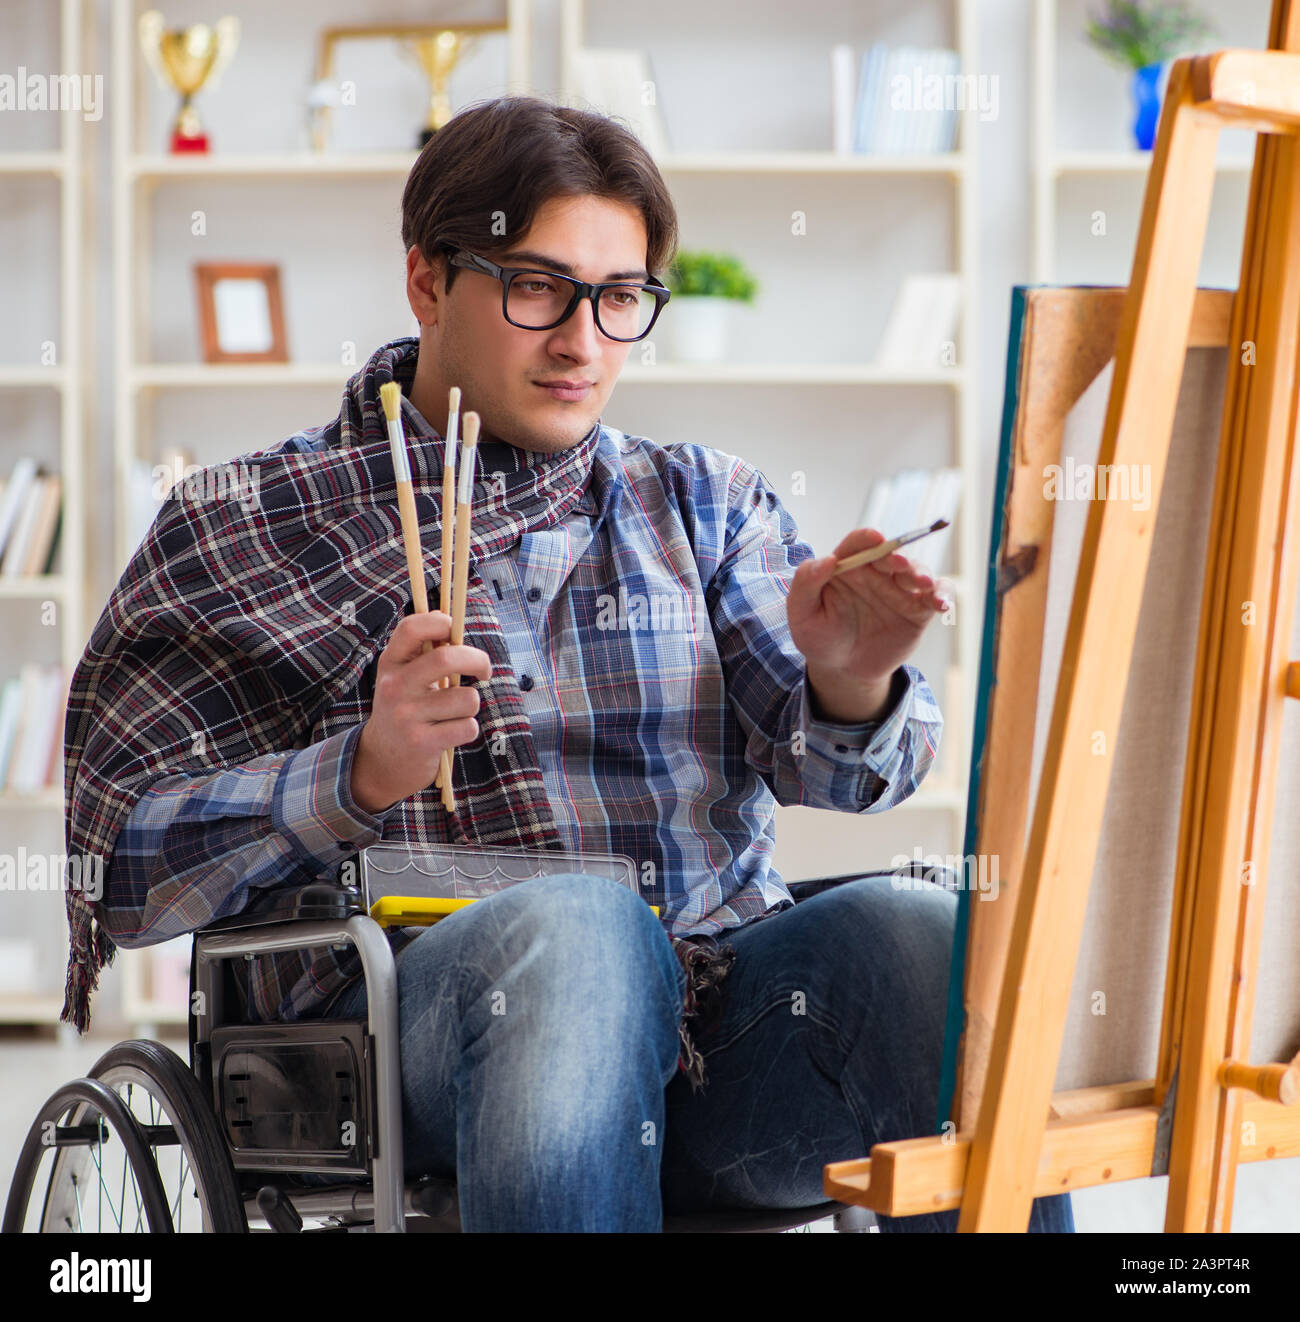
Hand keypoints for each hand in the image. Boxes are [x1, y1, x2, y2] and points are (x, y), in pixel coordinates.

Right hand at [351, 611, 491, 813]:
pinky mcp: (421, 743)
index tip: (455, 631)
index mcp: (390, 664)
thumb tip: (451, 621)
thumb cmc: (406, 709)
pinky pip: (467, 727)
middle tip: (484, 670)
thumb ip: (425, 653)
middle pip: (446, 659)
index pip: (412, 628)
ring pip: (467, 699)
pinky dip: (468, 730)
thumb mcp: (404, 677)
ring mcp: (406, 715)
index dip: (441, 622)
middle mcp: (394, 687)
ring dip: (471, 705)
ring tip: (455, 713)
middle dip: (477, 660)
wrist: (383, 760)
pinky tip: (451, 733)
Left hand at [788, 528, 951, 687]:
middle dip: (898, 555)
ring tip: (922, 583)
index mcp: (848, 567)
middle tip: (899, 564)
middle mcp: (876, 573)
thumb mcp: (801, 614)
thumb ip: (806, 584)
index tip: (875, 539)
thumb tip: (826, 560)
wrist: (842, 670)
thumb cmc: (819, 637)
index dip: (867, 539)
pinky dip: (943, 595)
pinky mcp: (917, 610)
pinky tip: (942, 603)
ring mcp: (899, 590)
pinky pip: (935, 596)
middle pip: (892, 554)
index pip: (858, 544)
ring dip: (921, 573)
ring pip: (917, 572)